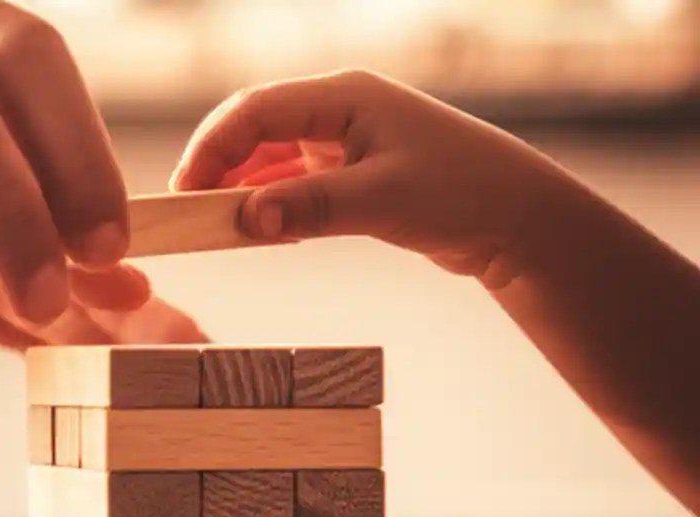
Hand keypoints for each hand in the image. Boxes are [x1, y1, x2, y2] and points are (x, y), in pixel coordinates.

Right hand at [172, 70, 585, 286]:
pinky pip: (292, 180)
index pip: (255, 109)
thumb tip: (243, 219)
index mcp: (345, 96)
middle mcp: (339, 108)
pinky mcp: (352, 169)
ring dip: (242, 188)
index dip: (213, 147)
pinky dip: (271, 203)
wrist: (517, 219)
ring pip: (270, 157)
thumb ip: (308, 206)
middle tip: (192, 211)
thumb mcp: (381, 200)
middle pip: (254, 127)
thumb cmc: (461, 194)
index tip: (187, 192)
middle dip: (218, 166)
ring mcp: (345, 138)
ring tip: (220, 227)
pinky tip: (262, 231)